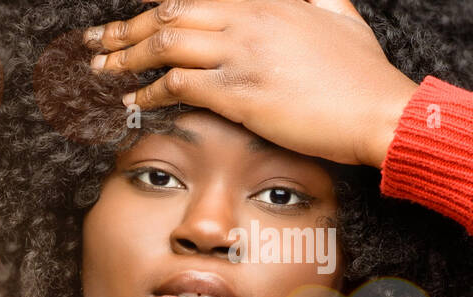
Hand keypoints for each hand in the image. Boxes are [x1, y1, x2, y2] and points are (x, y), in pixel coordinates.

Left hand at [83, 0, 421, 167]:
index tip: (129, 17)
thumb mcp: (340, 18)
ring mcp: (242, 54)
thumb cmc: (361, 74)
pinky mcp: (238, 92)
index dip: (156, 6)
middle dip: (125, 29)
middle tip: (95, 41)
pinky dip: (147, 93)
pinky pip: (176, 85)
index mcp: (268, 1)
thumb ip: (317, 1)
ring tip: (100, 70)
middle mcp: (249, 20)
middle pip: (170, 15)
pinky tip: (131, 103)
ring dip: (125, 59)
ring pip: (165, 45)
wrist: (377, 110)